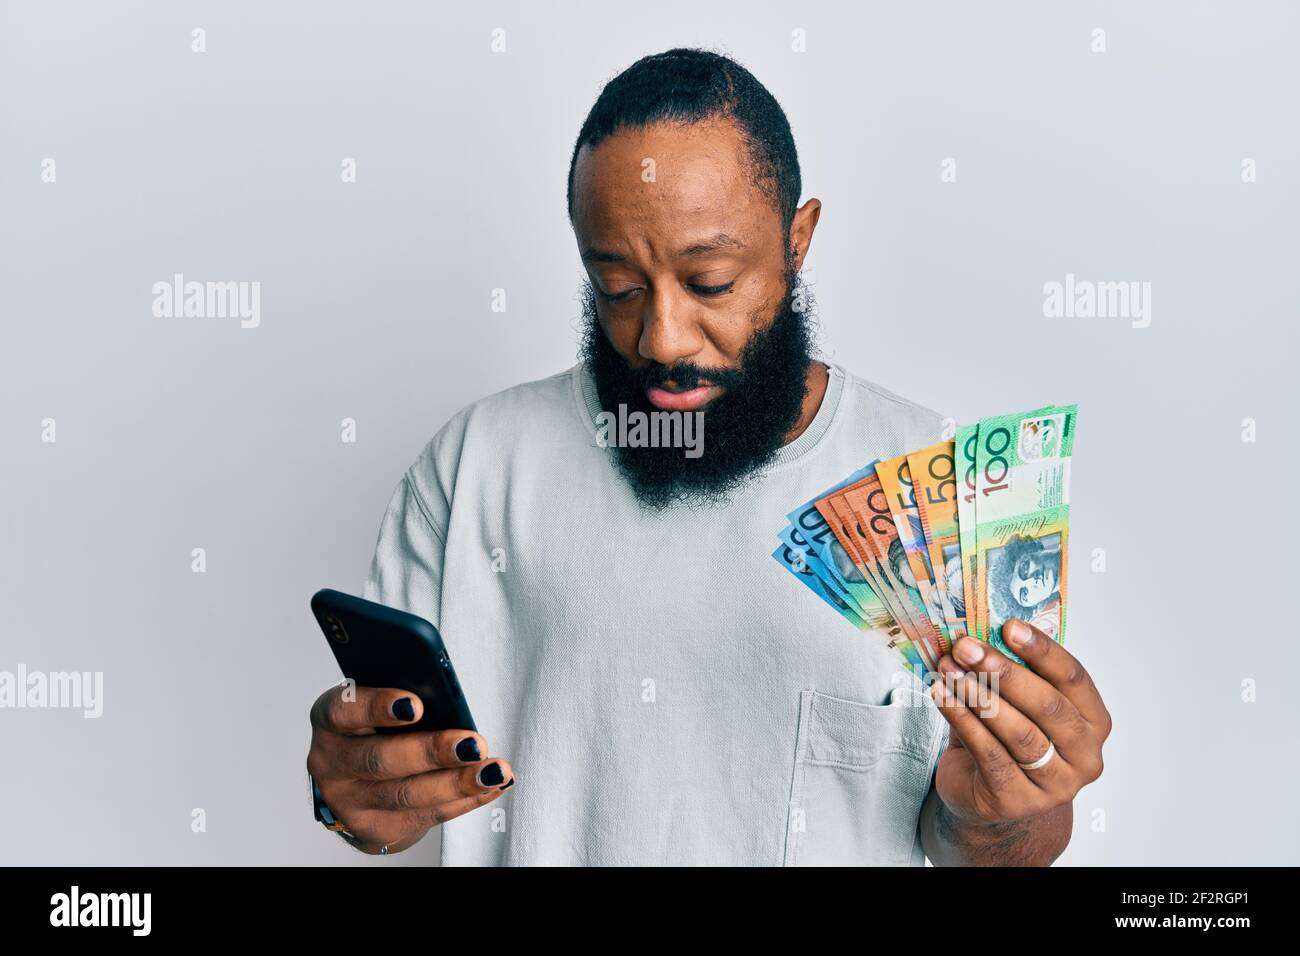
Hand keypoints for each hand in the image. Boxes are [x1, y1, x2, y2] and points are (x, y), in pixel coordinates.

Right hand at [306, 684, 513, 853]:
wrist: (358, 782)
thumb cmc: (379, 727)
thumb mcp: (381, 704)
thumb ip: (404, 696)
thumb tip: (449, 697)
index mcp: (330, 720)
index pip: (345, 710)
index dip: (379, 707)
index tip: (417, 704)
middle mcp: (330, 763)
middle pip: (381, 760)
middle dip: (432, 752)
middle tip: (473, 744)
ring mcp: (349, 802)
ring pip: (406, 795)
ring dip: (457, 782)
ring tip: (493, 770)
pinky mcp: (374, 830)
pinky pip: (425, 817)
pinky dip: (463, 800)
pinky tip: (489, 785)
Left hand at [929, 619, 1110, 824]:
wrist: (987, 794)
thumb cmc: (1007, 739)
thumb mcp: (1018, 704)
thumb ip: (1012, 673)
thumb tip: (979, 633)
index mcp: (1094, 721)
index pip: (1074, 678)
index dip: (1042, 650)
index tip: (1009, 626)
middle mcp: (1085, 756)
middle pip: (1048, 705)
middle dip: (1003, 672)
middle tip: (966, 647)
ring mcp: (1055, 784)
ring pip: (1019, 732)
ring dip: (979, 695)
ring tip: (949, 669)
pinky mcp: (1017, 800)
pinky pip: (989, 753)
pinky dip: (962, 720)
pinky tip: (942, 696)